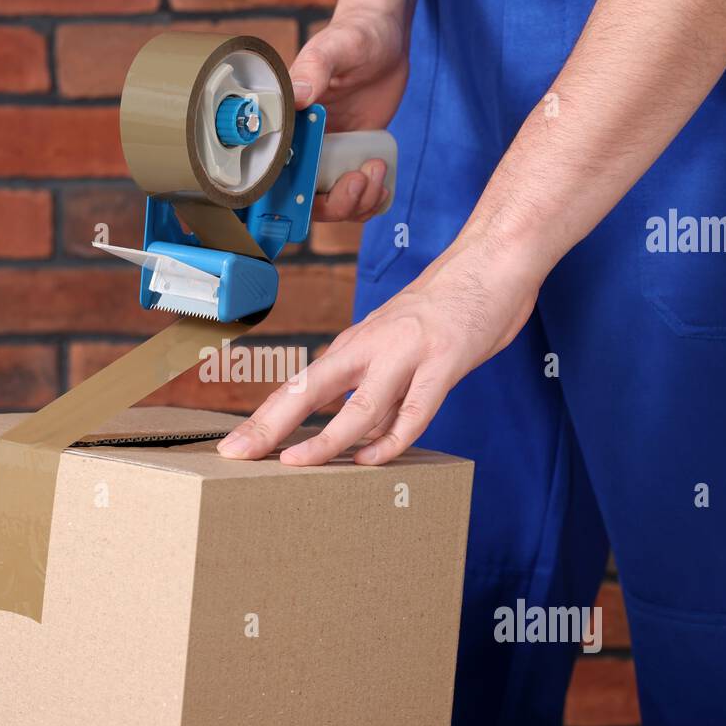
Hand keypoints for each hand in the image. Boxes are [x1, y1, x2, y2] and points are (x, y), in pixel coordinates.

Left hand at [218, 238, 543, 464]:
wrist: (492, 260)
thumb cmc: (445, 309)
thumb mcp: (397, 348)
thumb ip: (379, 392)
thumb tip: (357, 437)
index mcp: (355, 345)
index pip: (299, 386)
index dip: (264, 418)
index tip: (233, 447)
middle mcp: (371, 346)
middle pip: (310, 389)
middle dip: (269, 424)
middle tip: (236, 454)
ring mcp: (406, 352)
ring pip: (359, 406)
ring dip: (326, 438)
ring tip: (296, 464)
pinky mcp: (444, 360)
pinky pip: (415, 409)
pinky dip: (393, 438)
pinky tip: (373, 458)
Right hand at [293, 8, 408, 221]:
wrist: (385, 38)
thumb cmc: (355, 36)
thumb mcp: (333, 48)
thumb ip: (314, 69)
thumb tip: (296, 94)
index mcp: (288, 123)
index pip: (275, 172)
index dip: (290, 194)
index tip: (315, 189)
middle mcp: (305, 144)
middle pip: (307, 200)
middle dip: (335, 203)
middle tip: (359, 178)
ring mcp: (330, 154)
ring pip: (334, 203)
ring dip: (357, 202)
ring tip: (377, 170)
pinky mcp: (354, 157)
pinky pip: (357, 195)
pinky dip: (370, 201)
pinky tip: (384, 186)